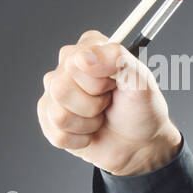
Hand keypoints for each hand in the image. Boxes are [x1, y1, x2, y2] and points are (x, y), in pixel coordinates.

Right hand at [37, 29, 181, 175]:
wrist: (142, 144)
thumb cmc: (143, 110)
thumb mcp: (142, 81)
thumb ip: (118, 59)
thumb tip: (84, 58)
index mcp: (89, 48)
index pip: (75, 63)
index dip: (99, 83)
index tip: (115, 86)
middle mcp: (67, 67)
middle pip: (60, 89)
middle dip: (93, 105)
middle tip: (109, 103)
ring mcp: (55, 93)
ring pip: (58, 115)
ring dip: (87, 124)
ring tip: (101, 118)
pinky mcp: (50, 120)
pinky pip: (57, 134)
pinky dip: (81, 140)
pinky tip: (91, 133)